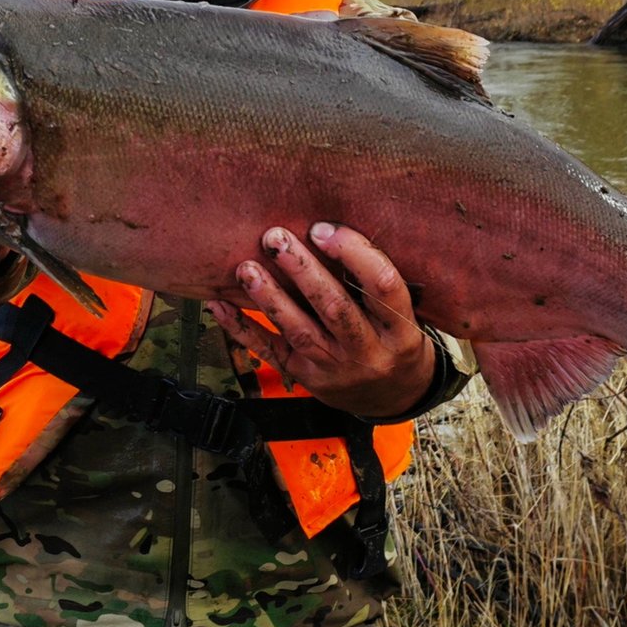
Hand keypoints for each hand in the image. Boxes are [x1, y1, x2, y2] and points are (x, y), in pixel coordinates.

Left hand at [205, 222, 435, 418]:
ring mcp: (335, 368)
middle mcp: (369, 352)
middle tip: (276, 238)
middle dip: (302, 270)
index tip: (323, 229)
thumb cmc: (394, 340)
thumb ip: (375, 282)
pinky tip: (221, 306)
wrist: (391, 397)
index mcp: (401, 330)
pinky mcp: (306, 376)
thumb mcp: (405, 315)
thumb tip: (330, 229)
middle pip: (335, 308)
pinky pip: (271, 352)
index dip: (354, 253)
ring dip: (270, 298)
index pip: (383, 286)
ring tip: (246, 268)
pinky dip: (243, 329)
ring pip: (300, 331)